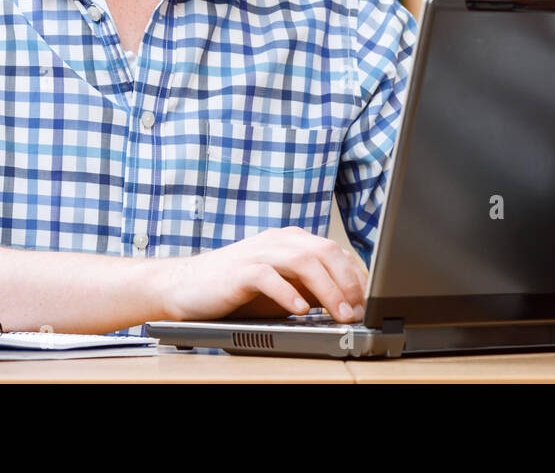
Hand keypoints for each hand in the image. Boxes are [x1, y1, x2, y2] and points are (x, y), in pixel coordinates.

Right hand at [152, 227, 368, 323]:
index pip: (334, 251)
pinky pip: (269, 277)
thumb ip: (311, 289)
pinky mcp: (239, 270)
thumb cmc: (237, 289)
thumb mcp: (282, 288)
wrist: (186, 286)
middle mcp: (279, 241)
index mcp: (292, 241)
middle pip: (324, 252)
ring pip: (303, 261)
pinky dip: (288, 293)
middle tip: (358, 310)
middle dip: (347, 282)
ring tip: (339, 313)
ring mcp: (259, 252)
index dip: (355, 276)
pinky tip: (300, 310)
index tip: (368, 301)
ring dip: (327, 289)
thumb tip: (347, 302)